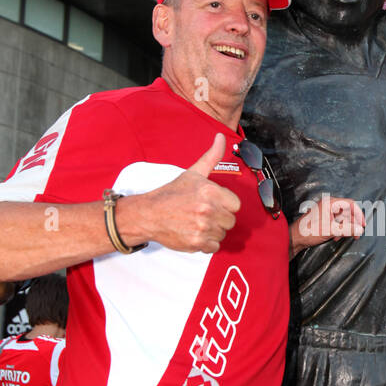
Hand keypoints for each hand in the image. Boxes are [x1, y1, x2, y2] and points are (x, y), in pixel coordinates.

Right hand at [126, 133, 240, 253]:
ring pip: (222, 234)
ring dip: (212, 231)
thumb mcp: (193, 173)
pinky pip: (213, 247)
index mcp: (210, 191)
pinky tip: (194, 233)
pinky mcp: (197, 242)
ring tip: (196, 222)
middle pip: (230, 221)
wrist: (149, 214)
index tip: (212, 203)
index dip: (225, 204)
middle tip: (202, 213)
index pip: (236, 205)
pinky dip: (206, 243)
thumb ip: (212, 157)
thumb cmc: (172, 194)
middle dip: (219, 218)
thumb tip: (220, 137)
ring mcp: (203, 227)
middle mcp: (208, 209)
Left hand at [290, 196, 366, 254]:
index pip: (350, 204)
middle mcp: (328, 205)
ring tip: (346, 236)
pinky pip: (336, 222)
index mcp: (330, 203)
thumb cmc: (309, 231)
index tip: (363, 224)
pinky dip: (339, 229)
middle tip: (357, 234)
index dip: (358, 214)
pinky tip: (337, 236)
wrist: (295, 238)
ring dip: (345, 228)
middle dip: (352, 224)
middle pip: (347, 212)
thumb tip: (359, 229)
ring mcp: (325, 212)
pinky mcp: (323, 218)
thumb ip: (347, 229)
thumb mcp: (331, 230)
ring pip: (342, 218)